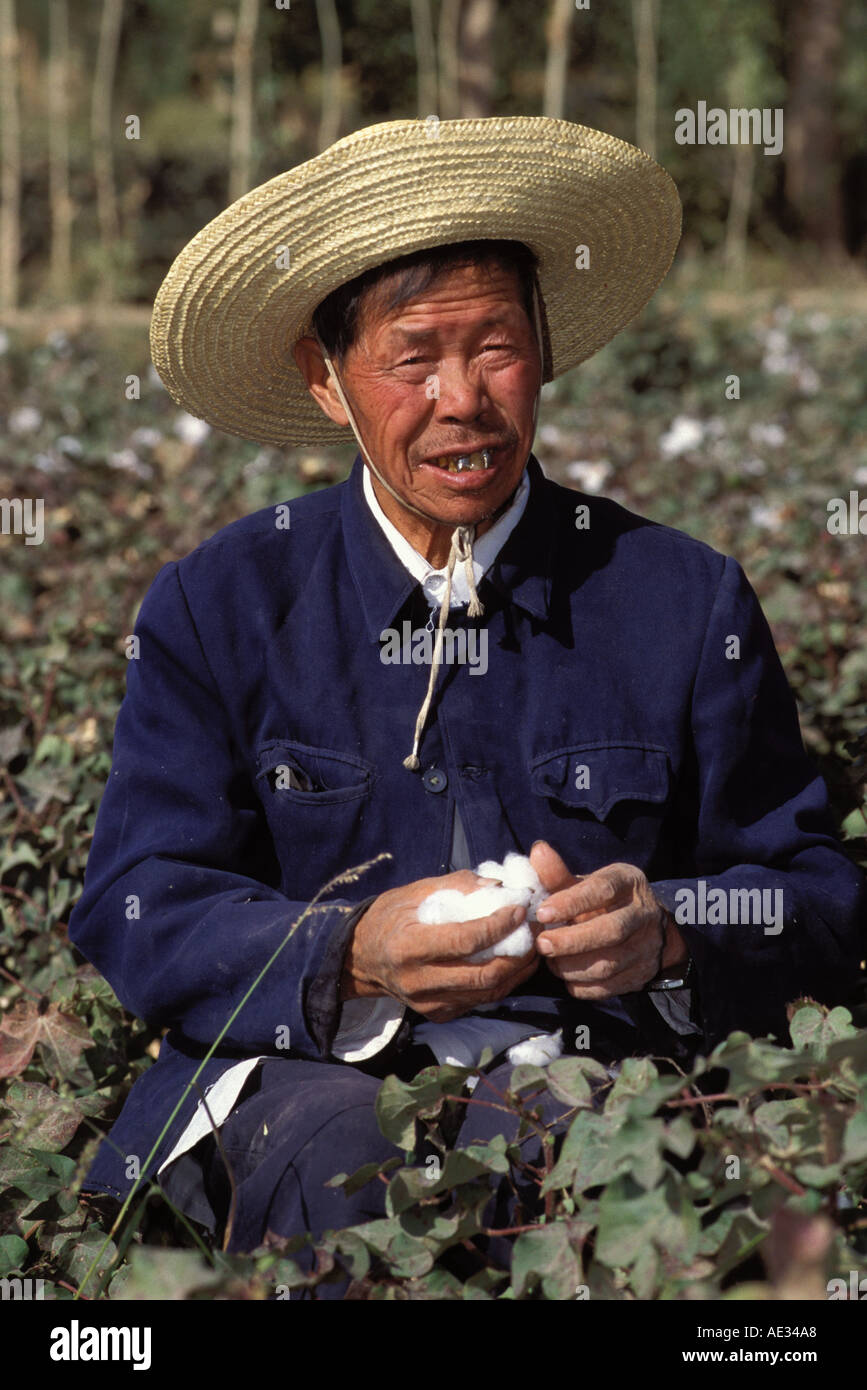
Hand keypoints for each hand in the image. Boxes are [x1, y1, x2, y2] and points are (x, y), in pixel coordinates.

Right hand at [340, 870, 538, 1021]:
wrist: (361, 958)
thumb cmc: (389, 917)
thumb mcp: (414, 891)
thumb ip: (456, 885)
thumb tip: (498, 885)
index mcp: (409, 946)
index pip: (465, 941)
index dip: (499, 925)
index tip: (519, 909)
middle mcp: (418, 981)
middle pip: (483, 974)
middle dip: (518, 952)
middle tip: (535, 930)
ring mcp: (428, 1002)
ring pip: (487, 993)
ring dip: (517, 970)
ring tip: (534, 946)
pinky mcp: (438, 1013)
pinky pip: (479, 1001)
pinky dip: (503, 983)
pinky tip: (515, 963)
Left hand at [528, 842, 687, 998]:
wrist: (644, 929)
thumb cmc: (602, 901)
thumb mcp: (584, 883)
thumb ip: (558, 874)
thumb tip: (537, 850)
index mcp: (628, 882)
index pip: (603, 889)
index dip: (572, 901)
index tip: (542, 912)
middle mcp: (643, 913)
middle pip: (611, 931)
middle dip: (571, 941)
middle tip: (541, 944)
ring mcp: (646, 946)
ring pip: (609, 963)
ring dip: (572, 966)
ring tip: (551, 960)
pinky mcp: (642, 974)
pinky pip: (609, 987)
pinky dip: (582, 985)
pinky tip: (566, 975)